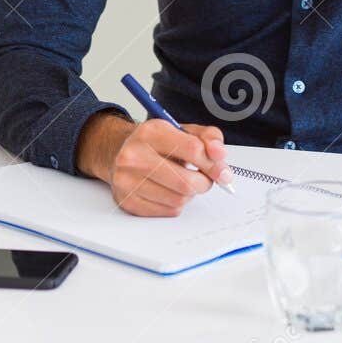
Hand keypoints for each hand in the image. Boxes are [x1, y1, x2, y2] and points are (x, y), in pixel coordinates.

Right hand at [76, 112, 233, 217]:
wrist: (119, 152)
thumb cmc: (157, 143)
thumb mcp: (184, 131)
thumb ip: (209, 138)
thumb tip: (220, 154)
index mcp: (151, 132)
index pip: (193, 149)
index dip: (213, 163)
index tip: (221, 171)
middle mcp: (134, 156)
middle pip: (187, 181)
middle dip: (204, 183)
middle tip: (204, 178)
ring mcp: (127, 180)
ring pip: (179, 200)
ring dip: (190, 194)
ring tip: (183, 182)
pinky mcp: (127, 201)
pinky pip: (168, 211)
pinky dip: (176, 204)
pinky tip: (170, 191)